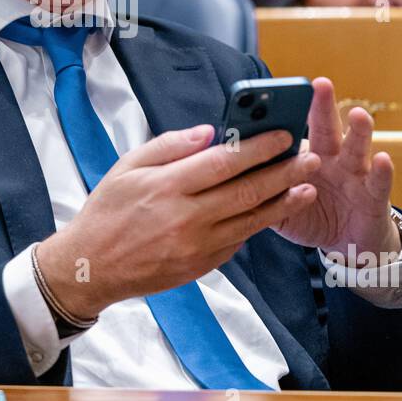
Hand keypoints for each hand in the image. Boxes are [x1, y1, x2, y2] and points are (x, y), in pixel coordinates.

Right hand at [36, 124, 321, 319]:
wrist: (91, 267)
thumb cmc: (107, 211)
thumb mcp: (127, 167)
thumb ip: (169, 146)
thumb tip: (209, 133)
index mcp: (167, 186)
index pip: (224, 162)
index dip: (258, 147)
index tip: (283, 134)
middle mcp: (186, 217)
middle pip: (247, 191)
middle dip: (284, 173)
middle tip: (310, 159)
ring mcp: (196, 246)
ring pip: (251, 221)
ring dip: (283, 203)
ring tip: (307, 188)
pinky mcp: (200, 266)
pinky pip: (237, 242)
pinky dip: (256, 225)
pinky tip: (271, 211)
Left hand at [269, 77, 401, 260]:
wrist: (347, 244)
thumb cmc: (312, 217)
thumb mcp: (282, 207)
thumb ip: (263, 193)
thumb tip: (229, 181)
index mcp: (306, 157)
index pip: (294, 132)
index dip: (283, 117)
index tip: (269, 97)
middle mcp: (332, 159)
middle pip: (326, 129)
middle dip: (322, 106)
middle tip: (319, 84)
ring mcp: (355, 175)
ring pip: (356, 149)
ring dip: (358, 131)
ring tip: (357, 114)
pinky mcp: (375, 196)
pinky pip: (379, 183)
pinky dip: (382, 172)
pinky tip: (383, 158)